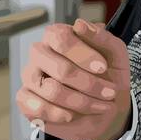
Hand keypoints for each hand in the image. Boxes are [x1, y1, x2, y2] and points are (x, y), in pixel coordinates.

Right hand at [17, 19, 132, 139]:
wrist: (106, 107)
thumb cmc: (109, 74)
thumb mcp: (115, 54)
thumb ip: (102, 37)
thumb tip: (80, 24)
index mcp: (57, 35)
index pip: (61, 38)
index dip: (84, 55)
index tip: (103, 68)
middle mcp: (39, 53)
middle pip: (58, 68)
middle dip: (89, 84)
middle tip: (109, 93)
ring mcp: (30, 76)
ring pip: (51, 91)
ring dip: (82, 102)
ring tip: (100, 106)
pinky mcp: (25, 99)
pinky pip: (36, 107)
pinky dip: (59, 114)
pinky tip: (72, 115)